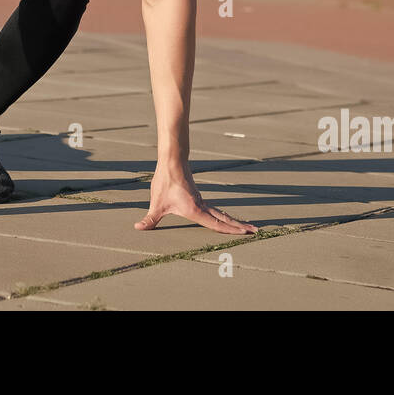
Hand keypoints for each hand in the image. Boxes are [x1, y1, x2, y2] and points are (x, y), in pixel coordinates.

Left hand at [134, 164, 256, 234]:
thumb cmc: (165, 182)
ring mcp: (202, 201)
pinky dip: (224, 215)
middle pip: (225, 218)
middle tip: (255, 231)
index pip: (216, 224)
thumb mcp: (156, 203)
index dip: (230, 230)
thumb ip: (150, 219)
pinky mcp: (199, 196)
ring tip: (246, 226)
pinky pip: (215, 209)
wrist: (172, 161)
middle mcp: (202, 206)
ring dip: (234, 220)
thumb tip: (138, 228)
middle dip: (239, 226)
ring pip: (222, 213)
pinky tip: (226, 218)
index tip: (245, 233)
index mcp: (195, 210)